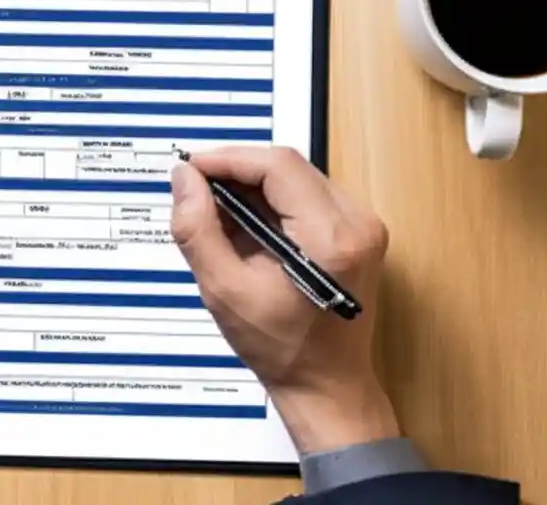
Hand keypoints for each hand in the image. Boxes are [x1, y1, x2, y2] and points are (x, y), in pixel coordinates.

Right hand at [170, 147, 396, 454]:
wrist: (326, 385)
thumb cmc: (280, 348)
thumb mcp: (223, 290)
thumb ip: (198, 229)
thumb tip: (184, 178)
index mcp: (331, 238)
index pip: (276, 167)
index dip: (227, 159)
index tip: (189, 169)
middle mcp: (357, 223)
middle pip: (288, 166)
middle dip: (237, 171)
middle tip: (195, 189)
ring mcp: (362, 226)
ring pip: (296, 177)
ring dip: (252, 185)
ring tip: (216, 210)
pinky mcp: (357, 232)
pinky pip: (307, 196)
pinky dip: (271, 201)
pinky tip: (245, 224)